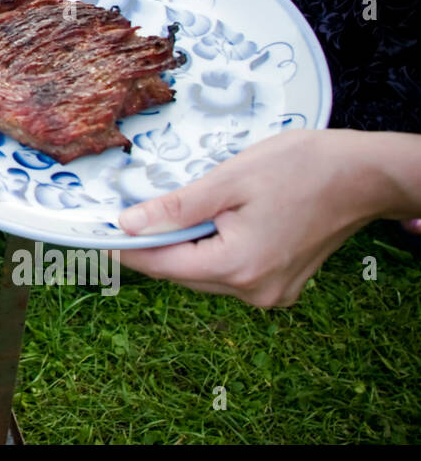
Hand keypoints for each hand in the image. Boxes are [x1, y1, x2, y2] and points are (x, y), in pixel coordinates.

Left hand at [117, 129, 405, 307]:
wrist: (365, 175)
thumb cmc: (303, 167)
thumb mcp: (228, 180)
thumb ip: (176, 208)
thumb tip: (129, 225)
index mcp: (237, 266)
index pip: (161, 265)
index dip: (125, 249)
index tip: (94, 236)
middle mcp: (253, 290)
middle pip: (180, 272)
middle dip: (155, 245)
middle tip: (129, 215)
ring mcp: (270, 292)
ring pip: (203, 273)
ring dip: (185, 246)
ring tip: (180, 211)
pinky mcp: (281, 284)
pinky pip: (229, 270)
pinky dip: (213, 249)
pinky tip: (215, 221)